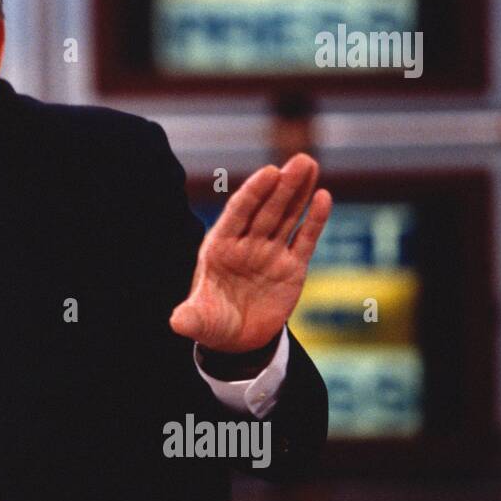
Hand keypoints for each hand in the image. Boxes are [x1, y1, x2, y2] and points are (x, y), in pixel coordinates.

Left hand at [171, 153, 331, 352]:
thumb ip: (190, 318)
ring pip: (287, 217)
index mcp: (220, 247)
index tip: (269, 172)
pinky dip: (314, 220)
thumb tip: (177, 322)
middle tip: (300, 160)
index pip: (238, 213)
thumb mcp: (199, 322)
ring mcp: (270, 253)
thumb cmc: (212, 324)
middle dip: (283, 186)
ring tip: (310, 164)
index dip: (254, 193)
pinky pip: (304, 240)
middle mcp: (246, 244)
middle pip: (267, 209)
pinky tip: (322, 196)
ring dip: (298, 192)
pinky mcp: (292, 267)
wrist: (236, 340)